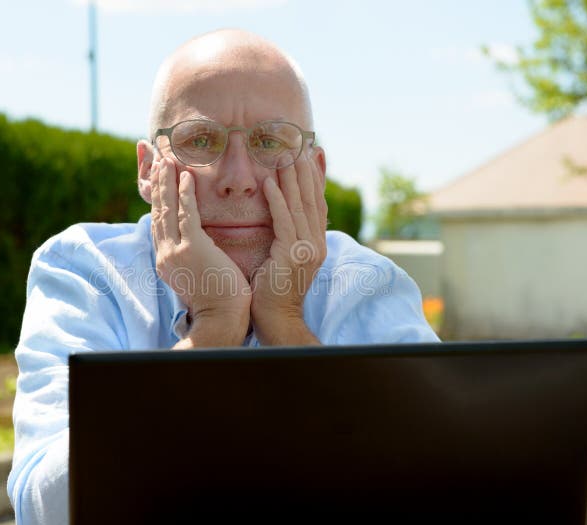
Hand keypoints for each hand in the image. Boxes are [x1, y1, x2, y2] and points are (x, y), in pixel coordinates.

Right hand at [151, 157, 250, 345]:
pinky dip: (184, 194)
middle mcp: (166, 255)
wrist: (223, 320)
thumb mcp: (198, 274)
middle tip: (158, 160)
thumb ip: (194, 256)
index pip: (160, 223)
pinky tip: (186, 176)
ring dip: (167, 182)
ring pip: (167, 210)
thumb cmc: (219, 300)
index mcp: (167, 261)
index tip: (159, 179)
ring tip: (167, 160)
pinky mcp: (192, 249)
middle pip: (158, 212)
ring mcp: (176, 252)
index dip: (159, 199)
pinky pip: (186, 215)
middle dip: (157, 184)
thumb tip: (199, 244)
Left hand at [250, 152, 327, 344]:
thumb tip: (286, 216)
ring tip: (284, 154)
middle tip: (299, 143)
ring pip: (299, 205)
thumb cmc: (274, 290)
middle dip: (305, 169)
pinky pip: (283, 221)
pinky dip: (276, 200)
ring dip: (291, 178)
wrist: (277, 319)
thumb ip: (289, 237)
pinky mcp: (291, 255)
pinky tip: (269, 182)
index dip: (316, 177)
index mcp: (317, 243)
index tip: (312, 153)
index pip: (318, 203)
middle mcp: (316, 243)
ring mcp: (307, 249)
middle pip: (312, 198)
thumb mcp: (286, 258)